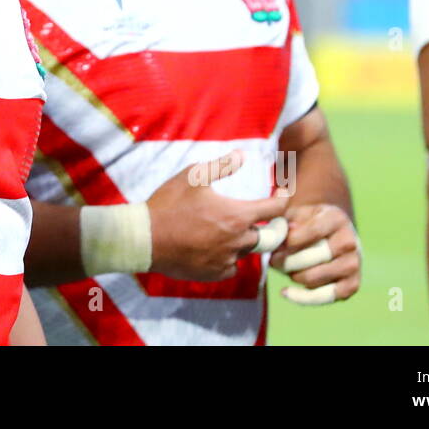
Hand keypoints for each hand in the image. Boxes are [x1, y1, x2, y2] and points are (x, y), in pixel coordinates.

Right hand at [145, 150, 289, 281]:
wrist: (145, 238)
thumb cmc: (169, 204)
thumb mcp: (193, 176)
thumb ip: (222, 165)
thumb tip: (242, 155)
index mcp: (237, 215)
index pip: (275, 209)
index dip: (283, 199)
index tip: (283, 193)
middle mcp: (237, 240)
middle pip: (268, 235)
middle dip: (266, 225)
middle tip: (258, 216)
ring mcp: (226, 260)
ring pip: (247, 252)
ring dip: (244, 241)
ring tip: (228, 230)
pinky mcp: (214, 274)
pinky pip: (232, 267)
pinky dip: (229, 258)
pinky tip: (216, 247)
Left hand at [269, 203, 360, 304]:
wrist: (331, 235)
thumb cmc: (306, 223)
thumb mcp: (295, 212)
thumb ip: (283, 218)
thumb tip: (279, 232)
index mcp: (336, 218)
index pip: (314, 231)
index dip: (290, 241)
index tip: (274, 246)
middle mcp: (350, 241)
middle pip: (314, 257)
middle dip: (287, 261)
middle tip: (272, 261)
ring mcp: (353, 264)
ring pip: (314, 278)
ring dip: (292, 276)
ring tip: (281, 269)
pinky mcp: (351, 285)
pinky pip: (325, 297)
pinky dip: (302, 297)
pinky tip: (285, 292)